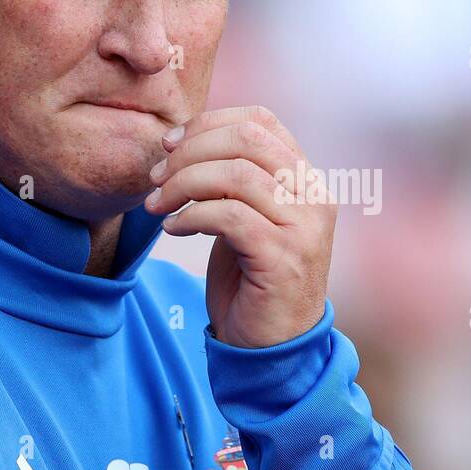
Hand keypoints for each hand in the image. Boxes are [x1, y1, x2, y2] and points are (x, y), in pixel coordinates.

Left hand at [144, 105, 336, 348]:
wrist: (272, 347)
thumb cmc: (252, 280)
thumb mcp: (247, 218)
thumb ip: (233, 179)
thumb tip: (186, 138)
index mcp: (307, 179)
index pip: (261, 122)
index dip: (209, 123)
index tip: (169, 144)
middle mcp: (314, 197)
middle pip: (248, 140)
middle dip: (190, 151)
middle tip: (156, 176)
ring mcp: (304, 227)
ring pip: (236, 175)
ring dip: (184, 184)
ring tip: (158, 204)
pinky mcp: (283, 258)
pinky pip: (229, 216)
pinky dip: (191, 216)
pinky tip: (173, 228)